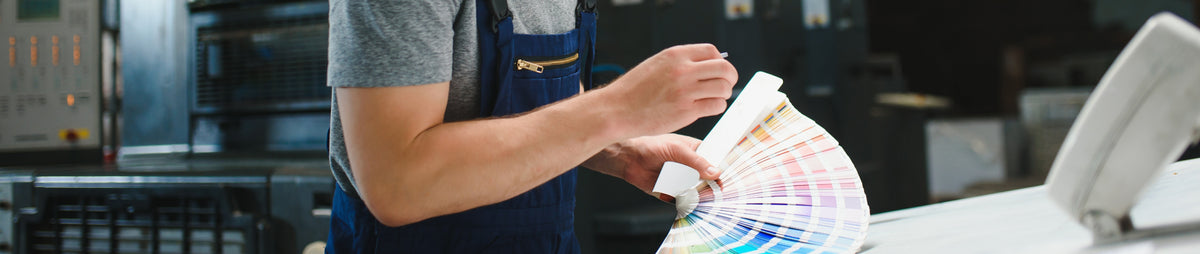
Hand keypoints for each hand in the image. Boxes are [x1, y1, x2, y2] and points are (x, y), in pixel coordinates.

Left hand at [583, 134, 721, 201]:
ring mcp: (684, 180)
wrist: (629, 159)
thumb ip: (696, 161)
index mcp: (697, 152)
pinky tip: (686, 199)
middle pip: (709, 180)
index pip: (715, 161)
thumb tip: (715, 172)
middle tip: (715, 189)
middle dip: (712, 185)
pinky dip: (687, 202)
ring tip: (698, 194)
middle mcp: (692, 167)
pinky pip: (685, 200)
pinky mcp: (674, 193)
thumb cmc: (651, 146)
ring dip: (700, 195)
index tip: (725, 177)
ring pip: (699, 192)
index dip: (721, 169)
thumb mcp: (677, 149)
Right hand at [599, 44, 737, 139]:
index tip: (716, 71)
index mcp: (675, 55)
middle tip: (724, 85)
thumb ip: (681, 62)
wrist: (617, 110)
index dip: (719, 61)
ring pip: (723, 88)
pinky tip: (705, 108)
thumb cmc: (634, 90)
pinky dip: (716, 107)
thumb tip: (708, 65)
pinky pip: (716, 105)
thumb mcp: (656, 64)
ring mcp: (685, 90)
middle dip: (729, 77)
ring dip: (723, 94)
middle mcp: (682, 70)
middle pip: (724, 68)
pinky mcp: (686, 111)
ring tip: (713, 98)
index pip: (712, 51)